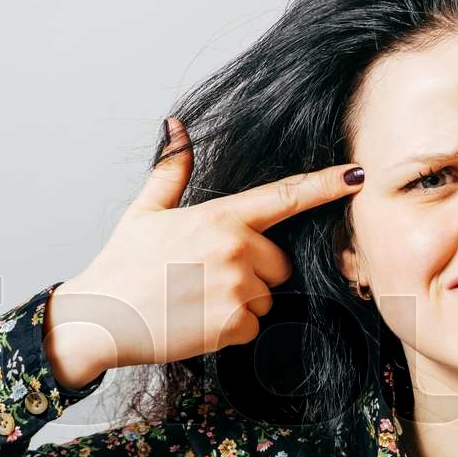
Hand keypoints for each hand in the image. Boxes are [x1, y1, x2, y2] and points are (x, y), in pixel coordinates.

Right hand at [44, 117, 364, 385]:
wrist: (100, 318)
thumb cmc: (122, 264)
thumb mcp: (145, 211)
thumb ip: (173, 170)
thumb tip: (177, 126)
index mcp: (220, 216)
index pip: (286, 196)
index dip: (326, 185)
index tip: (357, 176)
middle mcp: (235, 248)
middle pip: (278, 263)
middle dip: (254, 272)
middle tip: (206, 277)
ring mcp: (237, 287)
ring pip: (266, 297)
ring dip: (241, 303)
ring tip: (196, 299)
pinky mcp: (233, 324)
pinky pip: (253, 327)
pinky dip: (230, 330)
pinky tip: (197, 322)